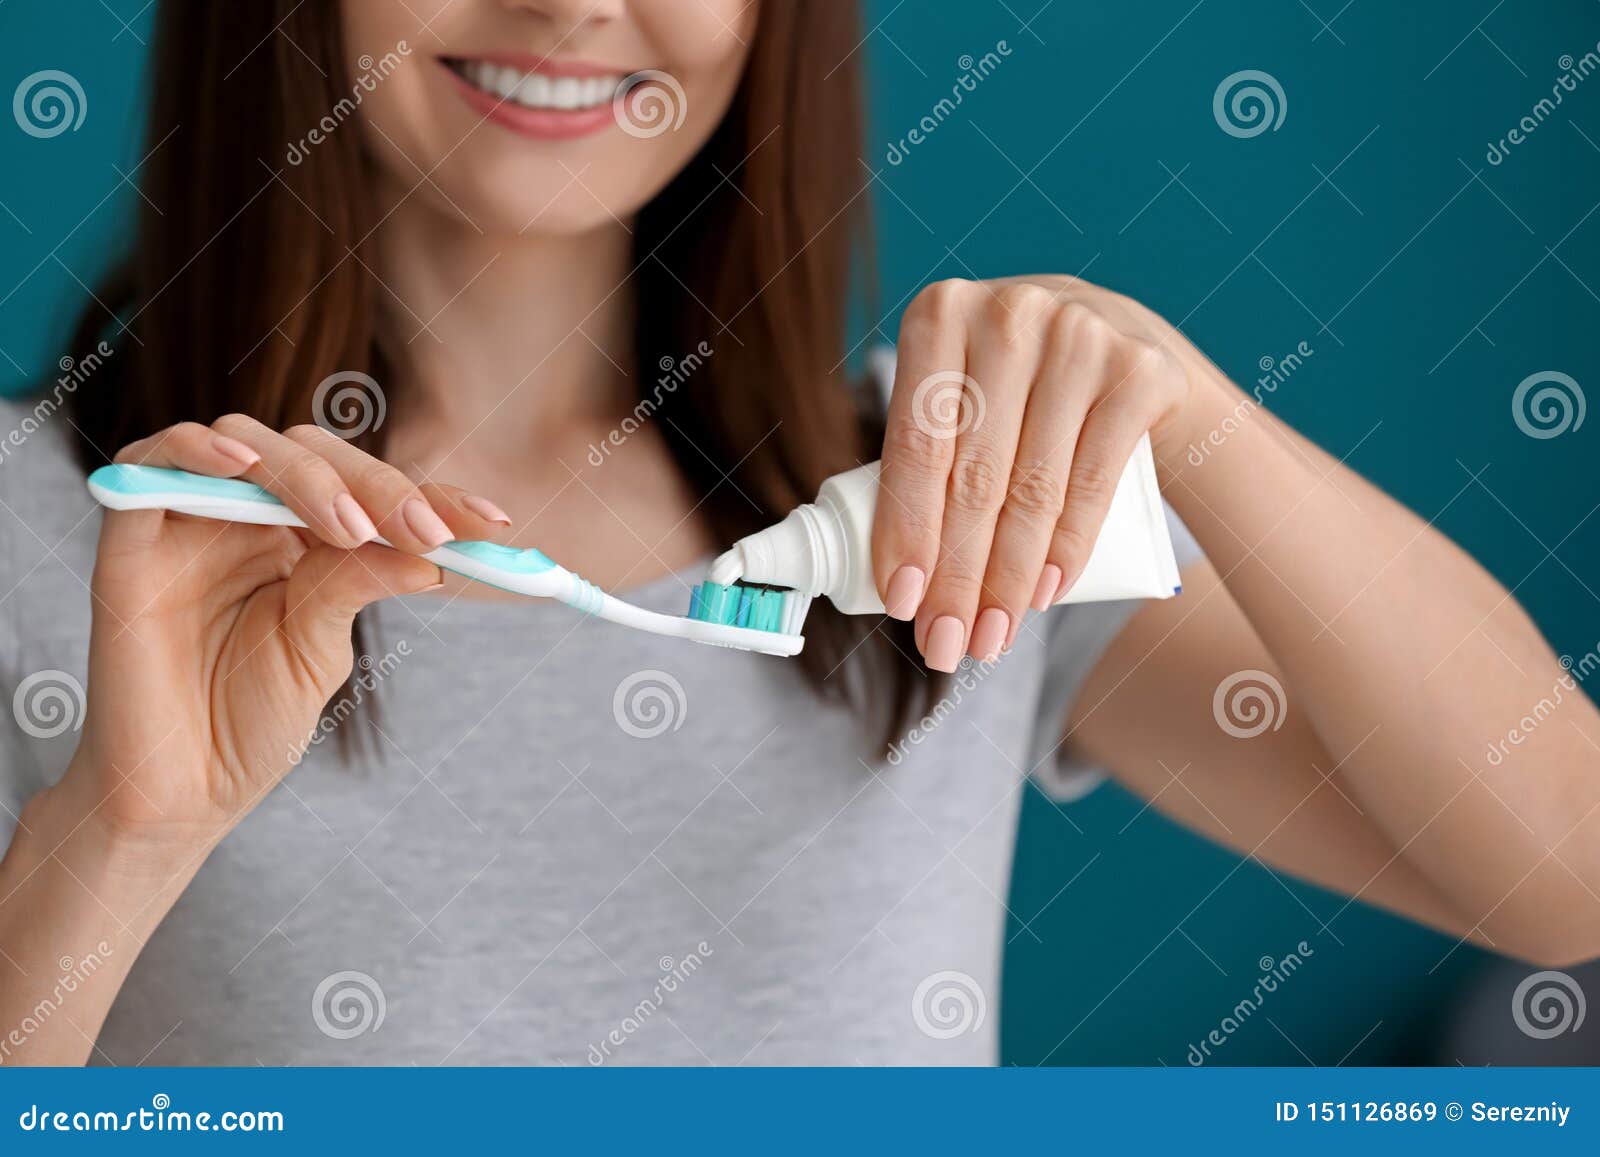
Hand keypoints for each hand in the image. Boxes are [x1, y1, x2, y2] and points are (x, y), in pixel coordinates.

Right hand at [52, 415, 514, 863]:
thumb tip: (430, 548)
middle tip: (423, 531)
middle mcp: (251, 517)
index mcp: (305, 538)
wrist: (180, 789)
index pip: (372, 492)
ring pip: (247, 443)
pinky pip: (150, 460)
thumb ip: (358, 583)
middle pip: (314, 452)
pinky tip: (243, 464)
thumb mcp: (321, 647)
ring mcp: (190, 520)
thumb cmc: (249, 720)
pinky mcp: (131, 536)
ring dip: (307, 473)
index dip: (433, 496)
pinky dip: (196, 448)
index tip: (494, 523)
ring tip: (350, 526)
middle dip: (378, 485)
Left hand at [872, 276, 1192, 670]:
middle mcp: (1009, 315)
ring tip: (990, 637)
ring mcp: (1080, 336)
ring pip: (1032, 489)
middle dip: (956, 576)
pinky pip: (1093, 482)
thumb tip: (896, 584)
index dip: (907, 531)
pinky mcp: (1137, 371)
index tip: (902, 603)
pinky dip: (1065, 550)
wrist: (1127, 342)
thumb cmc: (1015, 388)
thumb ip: (926, 461)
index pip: (915, 443)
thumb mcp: (963, 394)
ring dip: (1008, 581)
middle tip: (945, 645)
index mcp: (940, 314)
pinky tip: (1044, 595)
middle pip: (973, 477)